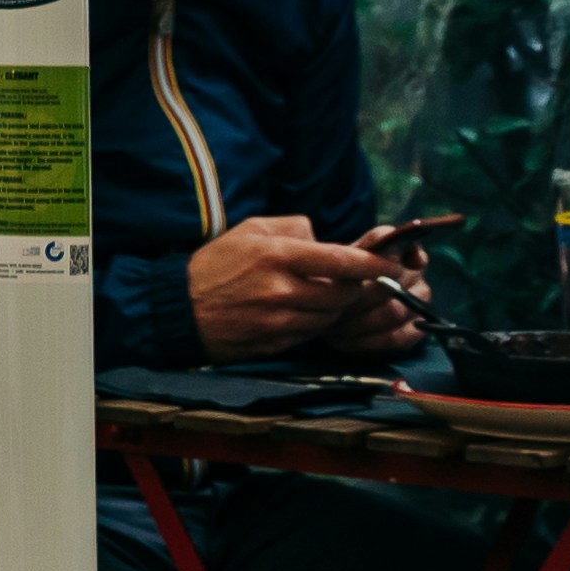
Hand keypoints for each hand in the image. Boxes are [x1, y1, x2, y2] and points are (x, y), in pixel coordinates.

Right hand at [186, 212, 415, 361]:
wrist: (177, 310)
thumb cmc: (214, 265)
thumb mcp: (249, 230)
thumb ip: (293, 227)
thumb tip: (324, 238)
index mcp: (277, 256)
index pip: (342, 260)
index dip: (374, 264)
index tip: (393, 264)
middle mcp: (282, 291)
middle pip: (344, 294)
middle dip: (354, 288)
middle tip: (348, 281)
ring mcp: (279, 321)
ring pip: (330, 316)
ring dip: (332, 307)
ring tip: (316, 296)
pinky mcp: (275, 344)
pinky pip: (311, 333)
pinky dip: (312, 323)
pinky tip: (296, 313)